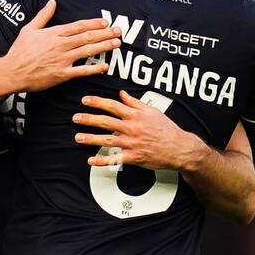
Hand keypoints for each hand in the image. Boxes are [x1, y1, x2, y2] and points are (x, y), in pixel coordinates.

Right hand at [0, 0, 120, 100]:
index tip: (105, 22)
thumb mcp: (29, 29)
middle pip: (87, 37)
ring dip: (104, 46)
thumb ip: (43, 15)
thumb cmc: (19, 51)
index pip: (79, 26)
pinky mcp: (62, 74)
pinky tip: (105, 66)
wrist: (12, 71)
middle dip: (105, 33)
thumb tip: (52, 2)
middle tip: (119, 31)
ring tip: (117, 43)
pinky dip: (94, 68)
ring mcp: (62, 60)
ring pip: (88, 51)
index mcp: (54, 33)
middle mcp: (61, 45)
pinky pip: (82, 71)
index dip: (94, 23)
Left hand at [74, 90, 201, 171]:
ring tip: (77, 137)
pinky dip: (102, 161)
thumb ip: (135, 102)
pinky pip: (115, 159)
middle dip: (88, 119)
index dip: (97, 102)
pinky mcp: (134, 157)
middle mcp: (132, 128)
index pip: (112, 106)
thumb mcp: (152, 111)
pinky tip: (91, 161)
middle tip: (75, 118)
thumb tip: (122, 93)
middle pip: (106, 122)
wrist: (179, 147)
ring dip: (91, 138)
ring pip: (107, 140)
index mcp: (135, 115)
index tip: (85, 100)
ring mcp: (132, 143)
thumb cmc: (166, 128)